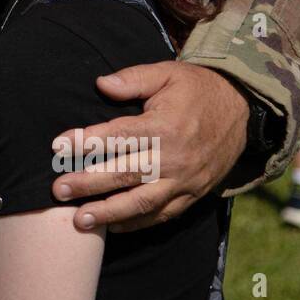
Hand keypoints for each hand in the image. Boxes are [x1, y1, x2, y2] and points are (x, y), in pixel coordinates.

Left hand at [50, 62, 247, 232]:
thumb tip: (100, 84)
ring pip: (141, 202)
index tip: (56, 145)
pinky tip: (111, 227)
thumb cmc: (197, 89)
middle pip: (124, 173)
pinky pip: (161, 215)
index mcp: (164, 126)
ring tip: (79, 220)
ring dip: (108, 212)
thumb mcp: (167, 73)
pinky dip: (136, 223)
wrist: (243, 110)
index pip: (117, 136)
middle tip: (58, 189)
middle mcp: (173, 157)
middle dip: (88, 183)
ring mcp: (184, 181)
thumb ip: (133, 78)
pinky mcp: (192, 195)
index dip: (85, 141)